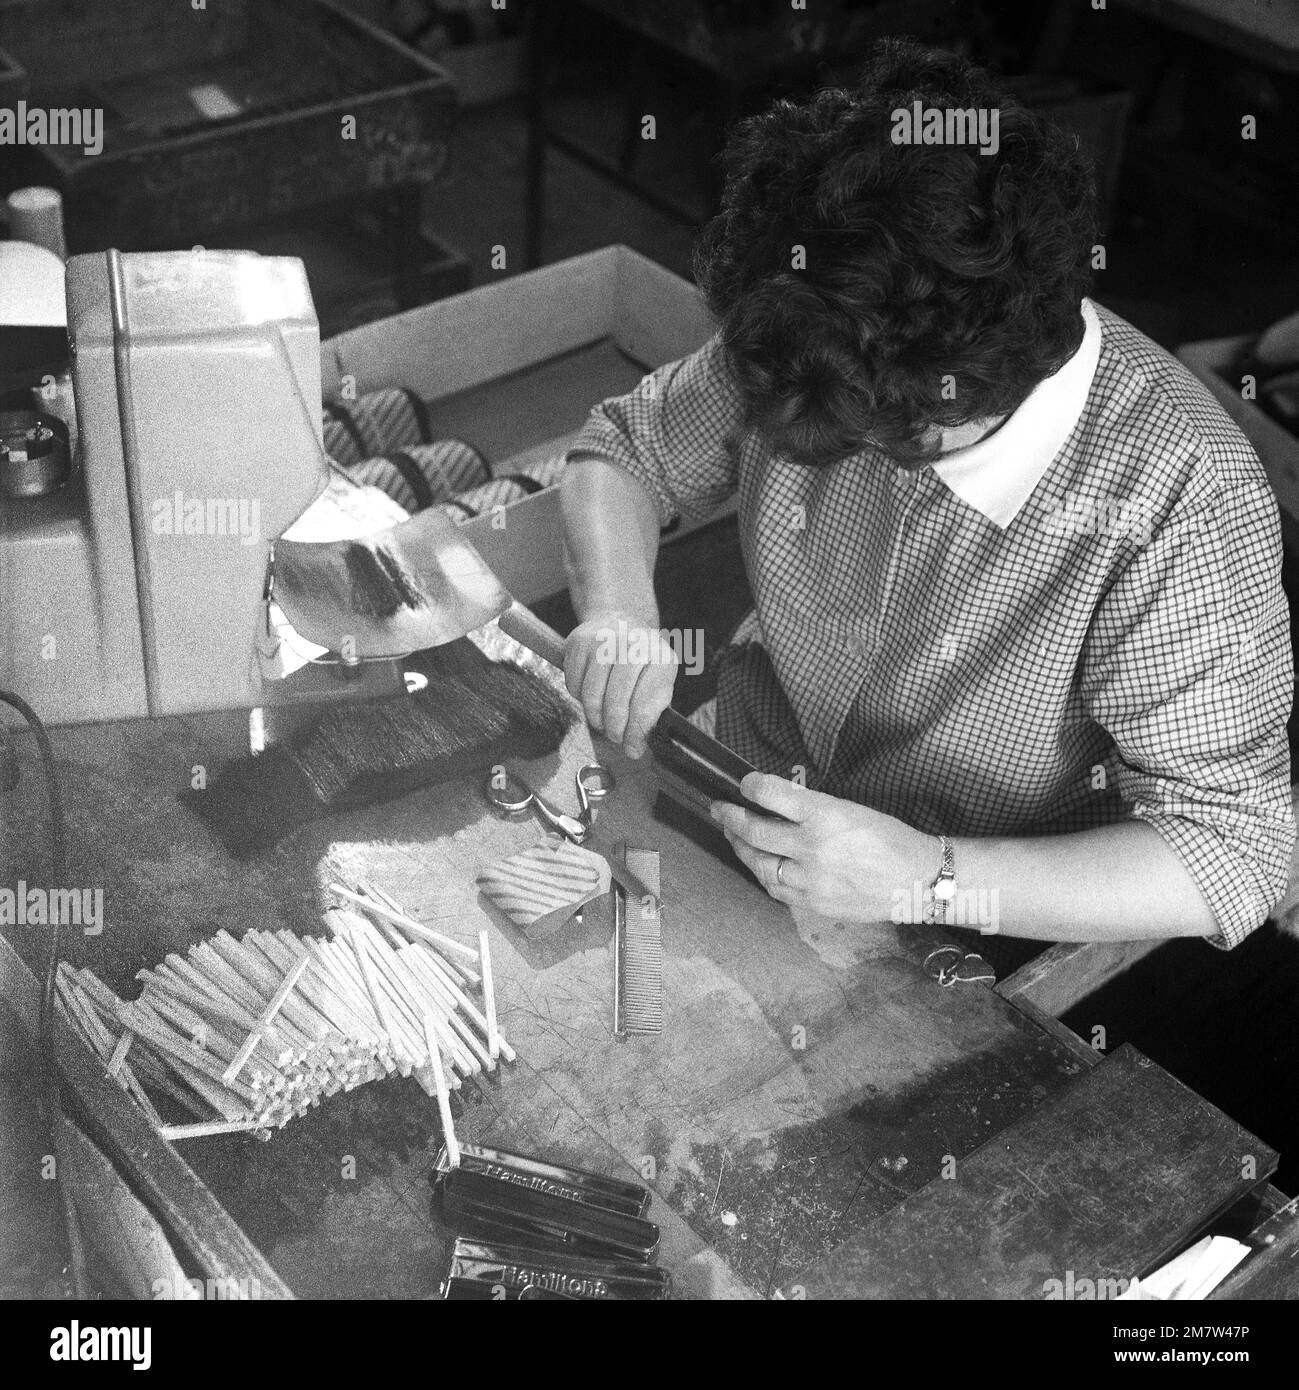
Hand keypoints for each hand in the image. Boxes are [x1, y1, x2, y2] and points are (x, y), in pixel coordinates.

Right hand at [563, 611, 678, 757]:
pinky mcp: (579, 642)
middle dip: (614, 728)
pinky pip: (573, 684)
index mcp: (660, 658)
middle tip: (614, 736)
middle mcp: (633, 644)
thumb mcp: (658, 683)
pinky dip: (580, 697)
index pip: (644, 706)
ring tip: (602, 719)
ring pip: (591, 696)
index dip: (636, 734)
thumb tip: (633, 749)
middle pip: (615, 703)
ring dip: (595, 717)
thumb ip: (650, 715)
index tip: (632, 749)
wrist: (620, 622)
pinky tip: (592, 693)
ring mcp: (603, 640)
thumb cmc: (642, 663)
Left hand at [710, 772, 930, 922]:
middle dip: (730, 817)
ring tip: (733, 835)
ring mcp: (810, 880)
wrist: (917, 880)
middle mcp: (812, 848)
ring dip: (740, 847)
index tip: (744, 783)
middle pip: (754, 831)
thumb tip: (774, 802)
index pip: (772, 794)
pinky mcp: (812, 904)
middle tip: (719, 808)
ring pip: (758, 863)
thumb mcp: (850, 809)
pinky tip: (758, 862)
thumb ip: (811, 807)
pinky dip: (761, 872)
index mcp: (825, 816)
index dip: (751, 786)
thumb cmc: (889, 838)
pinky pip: (774, 888)